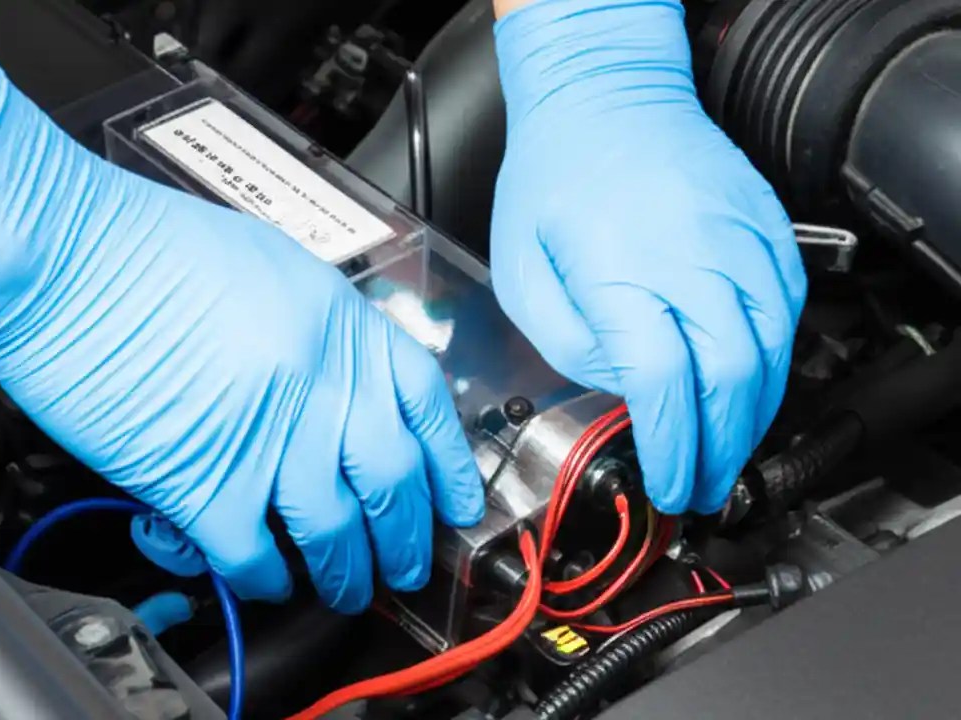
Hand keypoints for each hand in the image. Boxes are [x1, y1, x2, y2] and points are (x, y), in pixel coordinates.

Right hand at [0, 53, 483, 611]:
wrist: (57, 253)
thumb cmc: (137, 244)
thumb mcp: (263, 261)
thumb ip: (313, 327)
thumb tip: (332, 383)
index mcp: (336, 319)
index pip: (423, 404)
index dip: (449, 464)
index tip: (454, 501)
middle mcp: (316, 378)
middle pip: (390, 479)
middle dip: (406, 536)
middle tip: (407, 565)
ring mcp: (265, 432)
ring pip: (333, 529)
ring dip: (344, 572)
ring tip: (346, 589)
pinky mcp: (201, 479)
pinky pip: (253, 553)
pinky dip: (264, 580)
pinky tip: (265, 582)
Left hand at [489, 0, 805, 513]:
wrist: (603, 96)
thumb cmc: (555, 178)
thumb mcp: (520, 271)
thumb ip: (568, 344)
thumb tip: (621, 390)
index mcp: (620, 272)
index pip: (662, 385)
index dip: (672, 450)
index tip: (669, 486)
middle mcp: (690, 257)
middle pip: (729, 380)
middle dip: (720, 451)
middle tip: (704, 488)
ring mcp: (737, 240)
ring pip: (770, 352)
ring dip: (754, 416)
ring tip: (728, 452)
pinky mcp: (767, 228)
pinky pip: (788, 309)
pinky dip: (776, 360)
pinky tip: (752, 387)